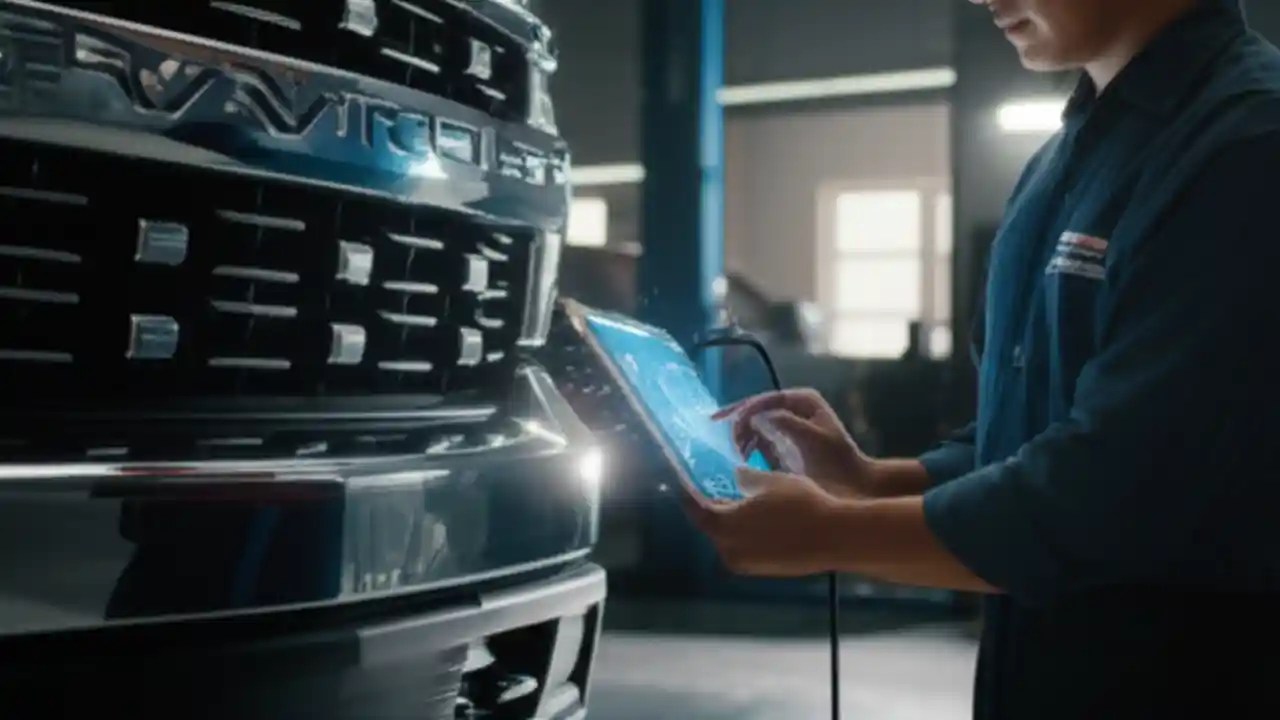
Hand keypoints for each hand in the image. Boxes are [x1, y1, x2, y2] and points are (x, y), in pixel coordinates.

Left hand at [685, 468, 844, 576]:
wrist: (836, 537)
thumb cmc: (801, 504)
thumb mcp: (771, 481)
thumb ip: (746, 478)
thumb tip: (735, 475)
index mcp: (723, 526)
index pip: (695, 509)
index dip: (690, 493)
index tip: (688, 481)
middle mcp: (729, 550)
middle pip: (712, 526)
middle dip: (714, 508)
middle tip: (719, 489)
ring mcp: (747, 565)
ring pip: (730, 539)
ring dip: (732, 523)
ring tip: (743, 503)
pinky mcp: (763, 571)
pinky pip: (746, 549)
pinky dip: (747, 535)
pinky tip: (762, 521)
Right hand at [714, 388, 877, 498]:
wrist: (855, 490)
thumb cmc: (837, 462)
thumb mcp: (811, 438)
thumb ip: (783, 423)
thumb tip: (753, 417)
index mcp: (802, 401)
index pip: (763, 400)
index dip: (739, 409)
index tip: (719, 420)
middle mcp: (792, 410)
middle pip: (755, 413)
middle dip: (737, 425)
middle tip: (722, 442)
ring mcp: (787, 430)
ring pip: (754, 429)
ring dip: (740, 439)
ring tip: (733, 454)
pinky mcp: (782, 449)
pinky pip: (758, 445)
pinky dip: (746, 451)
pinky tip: (739, 462)